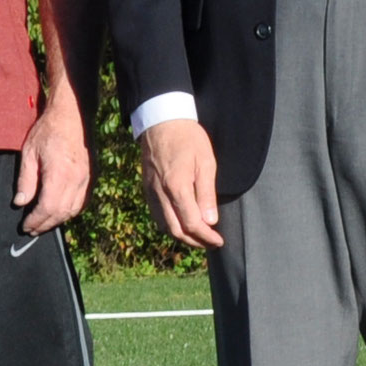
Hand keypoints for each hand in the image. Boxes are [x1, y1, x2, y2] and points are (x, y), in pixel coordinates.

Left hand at [14, 93, 91, 232]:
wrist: (72, 115)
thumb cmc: (48, 131)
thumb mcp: (29, 153)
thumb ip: (25, 180)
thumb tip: (20, 203)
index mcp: (59, 174)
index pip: (48, 208)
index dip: (36, 220)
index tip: (25, 226)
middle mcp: (76, 180)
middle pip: (61, 213)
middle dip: (45, 224)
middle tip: (31, 229)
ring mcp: (86, 179)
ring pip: (73, 210)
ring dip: (58, 220)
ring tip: (43, 223)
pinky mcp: (91, 177)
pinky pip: (82, 202)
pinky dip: (70, 212)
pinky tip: (59, 212)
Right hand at [138, 118, 223, 249]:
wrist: (162, 122)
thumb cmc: (188, 139)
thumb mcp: (205, 162)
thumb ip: (206, 194)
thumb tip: (210, 221)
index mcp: (176, 187)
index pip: (192, 223)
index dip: (206, 237)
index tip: (219, 240)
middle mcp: (160, 194)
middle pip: (176, 231)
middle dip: (195, 242)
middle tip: (211, 243)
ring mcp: (151, 193)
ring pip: (164, 227)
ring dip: (182, 237)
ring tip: (199, 237)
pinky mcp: (147, 190)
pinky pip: (157, 216)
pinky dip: (170, 226)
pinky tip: (182, 224)